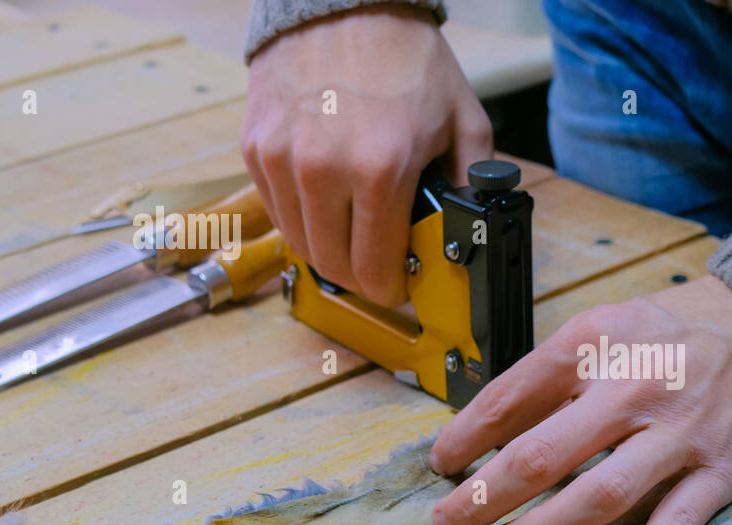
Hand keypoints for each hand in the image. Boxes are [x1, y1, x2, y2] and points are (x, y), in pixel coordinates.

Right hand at [240, 5, 491, 305]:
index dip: (392, 289)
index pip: (375, 269)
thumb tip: (475, 232)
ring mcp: (283, 160)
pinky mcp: (256, 149)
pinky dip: (301, 218)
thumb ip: (473, 184)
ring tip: (354, 237)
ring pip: (300, 244)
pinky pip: (277, 210)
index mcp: (380, 171)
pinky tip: (327, 203)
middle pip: (334, 266)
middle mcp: (324, 171)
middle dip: (362, 277)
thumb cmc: (406, 59)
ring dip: (329, 252)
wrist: (344, 4)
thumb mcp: (464, 121)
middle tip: (380, 268)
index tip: (400, 286)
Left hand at [429, 275, 731, 524]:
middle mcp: (634, 385)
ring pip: (598, 495)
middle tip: (449, 520)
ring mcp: (679, 432)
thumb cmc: (680, 328)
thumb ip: (556, 369)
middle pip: (542, 455)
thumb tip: (493, 425)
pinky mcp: (718, 471)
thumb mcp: (610, 322)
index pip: (510, 397)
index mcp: (597, 340)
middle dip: (483, 496)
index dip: (465, 438)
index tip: (442, 464)